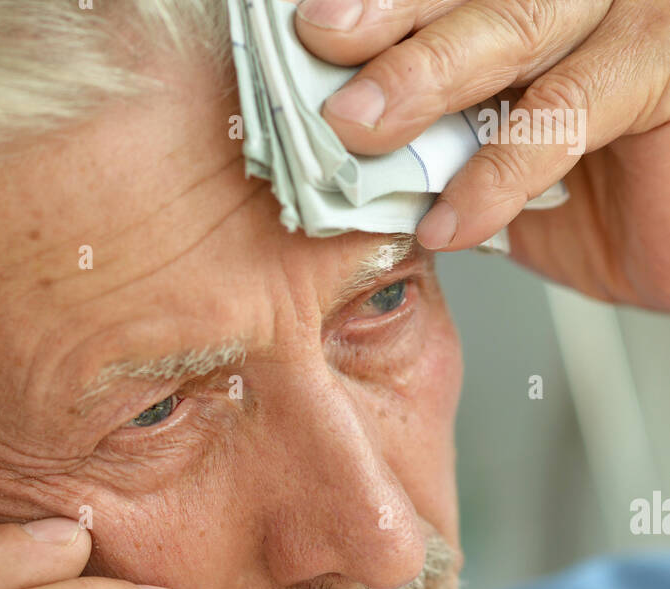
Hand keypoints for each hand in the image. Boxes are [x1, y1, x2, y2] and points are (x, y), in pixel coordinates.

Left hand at [292, 0, 669, 309]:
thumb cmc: (619, 204)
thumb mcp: (506, 169)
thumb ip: (442, 143)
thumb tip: (347, 152)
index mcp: (541, 5)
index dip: (381, 1)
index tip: (302, 25)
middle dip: (388, 14)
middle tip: (320, 43)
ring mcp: (633, 14)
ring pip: (517, 22)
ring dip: (428, 70)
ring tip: (362, 122)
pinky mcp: (664, 65)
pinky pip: (566, 112)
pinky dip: (500, 171)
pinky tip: (452, 220)